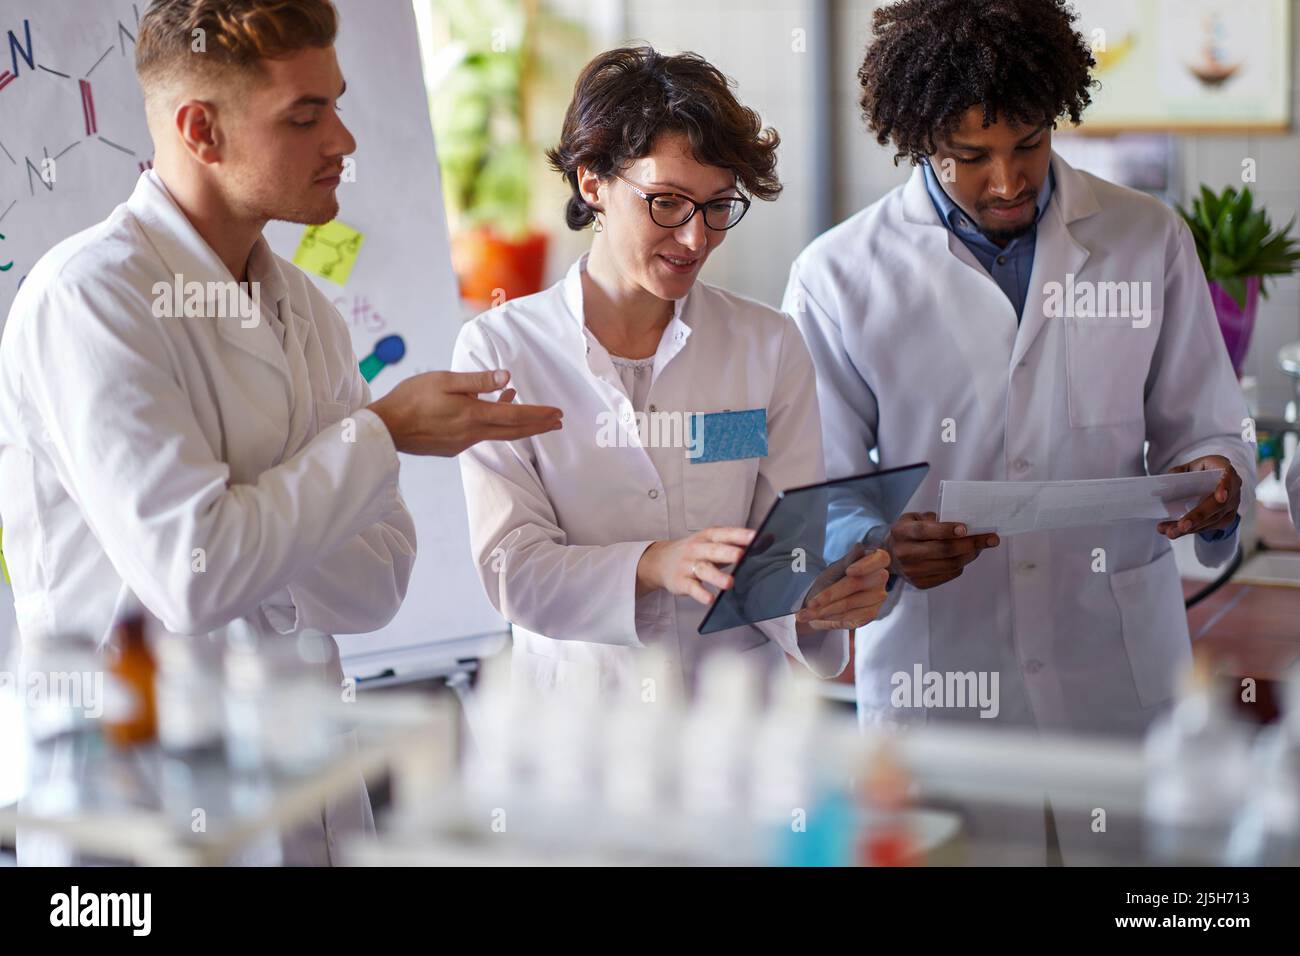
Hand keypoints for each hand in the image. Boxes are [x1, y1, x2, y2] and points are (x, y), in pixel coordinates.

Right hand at [366, 369, 561, 456]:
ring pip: (498, 434)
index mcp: (473, 415)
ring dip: (518, 426)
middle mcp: (472, 433)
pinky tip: (492, 412)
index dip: (539, 415)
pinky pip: (481, 435)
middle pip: (514, 431)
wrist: (385, 428)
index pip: (515, 417)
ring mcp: (462, 443)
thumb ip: (477, 380)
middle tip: (558, 422)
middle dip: (538, 426)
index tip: (557, 414)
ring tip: (534, 418)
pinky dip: (494, 425)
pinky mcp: (452, 447)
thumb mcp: (444, 380)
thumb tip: (507, 377)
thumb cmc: (411, 398)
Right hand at [636, 527, 755, 604]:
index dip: (739, 535)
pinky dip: (701, 594)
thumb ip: (738, 543)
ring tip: (729, 583)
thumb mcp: (713, 543)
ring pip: (703, 570)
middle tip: (741, 556)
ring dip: (716, 577)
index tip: (755, 537)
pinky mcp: (681, 582)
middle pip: (714, 550)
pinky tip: (709, 599)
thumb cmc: (695, 552)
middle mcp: (697, 549)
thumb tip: (768, 539)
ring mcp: (688, 565)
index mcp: (708, 537)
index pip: (725, 534)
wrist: (660, 561)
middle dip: (728, 553)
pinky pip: (692, 588)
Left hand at [795, 547, 890, 630]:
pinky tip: (819, 617)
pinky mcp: (871, 613)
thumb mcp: (835, 569)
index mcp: (875, 561)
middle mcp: (880, 579)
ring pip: (850, 603)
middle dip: (830, 594)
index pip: (881, 559)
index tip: (849, 571)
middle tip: (810, 603)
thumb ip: (848, 560)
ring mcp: (878, 597)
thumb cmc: (831, 580)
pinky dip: (831, 616)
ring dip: (825, 609)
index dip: (865, 565)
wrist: (824, 602)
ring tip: (806, 613)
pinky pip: (850, 616)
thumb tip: (859, 546)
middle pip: (856, 584)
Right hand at [885, 511, 998, 589]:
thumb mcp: (914, 518)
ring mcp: (912, 571)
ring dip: (970, 555)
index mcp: (902, 532)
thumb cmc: (908, 533)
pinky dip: (962, 564)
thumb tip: (964, 526)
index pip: (925, 531)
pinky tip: (966, 556)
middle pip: (943, 550)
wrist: (890, 556)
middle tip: (990, 538)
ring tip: (981, 547)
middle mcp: (905, 553)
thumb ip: (933, 519)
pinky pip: (949, 574)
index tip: (966, 528)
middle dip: (970, 544)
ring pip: (950, 564)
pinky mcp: (920, 583)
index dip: (946, 530)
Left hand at [1157, 456, 1240, 538]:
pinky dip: (1191, 530)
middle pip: (1217, 504)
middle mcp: (1233, 487)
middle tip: (1182, 526)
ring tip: (1171, 531)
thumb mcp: (1189, 466)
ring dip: (1191, 528)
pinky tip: (1175, 532)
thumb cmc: (1200, 471)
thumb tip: (1167, 481)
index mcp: (1223, 468)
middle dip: (1198, 516)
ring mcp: (1232, 504)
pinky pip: (1210, 527)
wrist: (1211, 479)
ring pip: (1213, 519)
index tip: (1220, 497)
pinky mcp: (1226, 518)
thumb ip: (1178, 472)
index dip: (1224, 486)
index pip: (1227, 476)